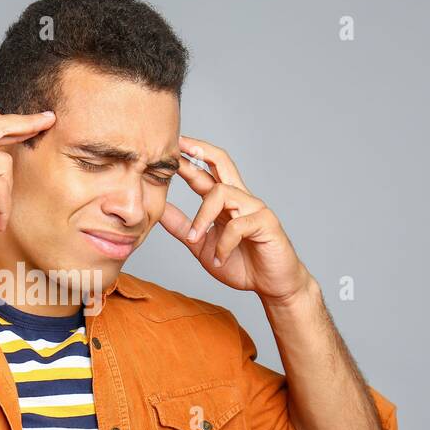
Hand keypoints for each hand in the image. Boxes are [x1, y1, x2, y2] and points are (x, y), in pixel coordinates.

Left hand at [158, 135, 312, 303]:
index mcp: (224, 202)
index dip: (189, 157)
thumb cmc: (240, 264)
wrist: (271, 285)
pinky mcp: (266, 222)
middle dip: (200, 150)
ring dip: (202, 217)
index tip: (171, 145)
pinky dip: (223, 244)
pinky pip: (238, 225)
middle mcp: (240, 198)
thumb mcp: (202, 245)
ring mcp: (255, 207)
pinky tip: (220, 259)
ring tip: (195, 239)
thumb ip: (182, 227)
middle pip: (222, 162)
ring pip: (222, 193)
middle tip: (180, 145)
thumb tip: (159, 209)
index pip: (205, 171)